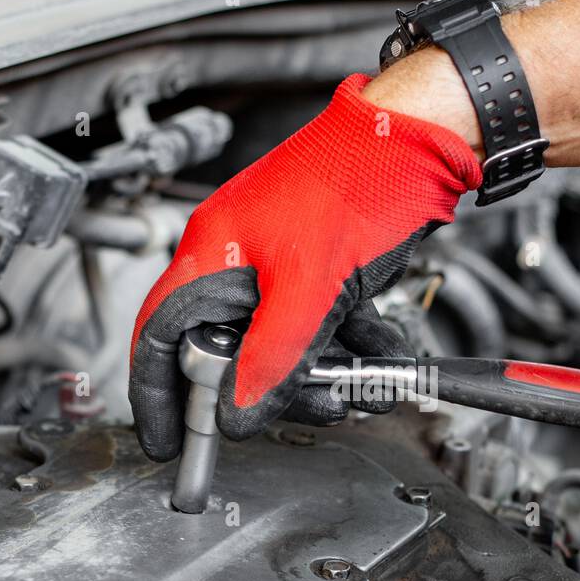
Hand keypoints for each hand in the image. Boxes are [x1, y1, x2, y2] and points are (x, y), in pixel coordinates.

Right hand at [129, 74, 480, 460]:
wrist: (423, 140)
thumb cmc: (359, 178)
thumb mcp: (311, 286)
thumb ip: (272, 356)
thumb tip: (238, 413)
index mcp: (211, 254)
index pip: (159, 336)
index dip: (156, 393)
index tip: (165, 440)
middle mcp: (237, 258)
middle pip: (225, 350)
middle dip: (261, 392)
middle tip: (290, 416)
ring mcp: (280, 263)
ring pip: (279, 342)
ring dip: (314, 375)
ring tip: (349, 392)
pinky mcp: (320, 267)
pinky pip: (319, 324)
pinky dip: (345, 346)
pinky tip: (375, 360)